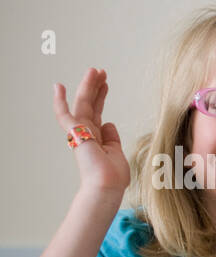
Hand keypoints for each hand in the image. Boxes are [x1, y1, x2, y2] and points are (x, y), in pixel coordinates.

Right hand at [54, 68, 130, 195]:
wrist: (107, 186)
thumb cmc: (113, 176)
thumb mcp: (116, 152)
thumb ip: (112, 138)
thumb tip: (109, 122)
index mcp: (97, 139)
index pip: (97, 112)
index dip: (101, 97)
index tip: (106, 83)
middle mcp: (87, 134)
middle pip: (90, 105)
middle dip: (95, 87)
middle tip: (101, 71)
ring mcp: (80, 133)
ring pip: (82, 104)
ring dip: (88, 86)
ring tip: (95, 70)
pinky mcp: (74, 134)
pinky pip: (64, 115)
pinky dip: (60, 100)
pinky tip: (57, 86)